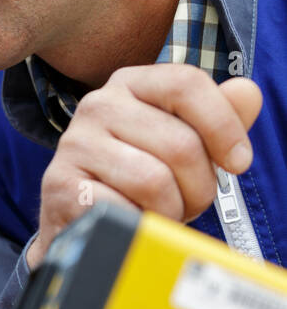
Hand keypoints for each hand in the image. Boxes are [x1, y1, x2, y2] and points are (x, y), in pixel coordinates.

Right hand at [27, 65, 261, 268]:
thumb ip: (218, 118)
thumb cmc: (139, 178)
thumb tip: (247, 92)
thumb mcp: (183, 144)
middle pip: (180, 143)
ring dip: (170, 210)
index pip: (186, 83)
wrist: (83, 219)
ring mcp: (74, 143)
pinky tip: (132, 220)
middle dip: (199, 186)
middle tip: (189, 200)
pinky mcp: (60, 184)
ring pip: (154, 180)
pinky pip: (125, 208)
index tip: (238, 163)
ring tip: (160, 212)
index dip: (223, 125)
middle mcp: (97, 104)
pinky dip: (139, 224)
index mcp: (130, 84)